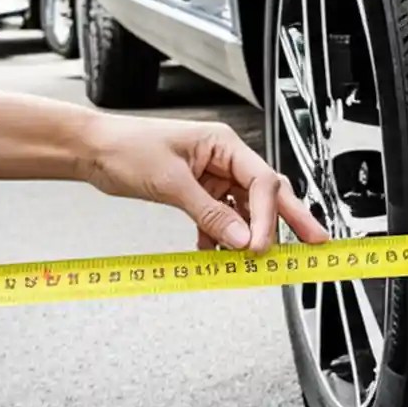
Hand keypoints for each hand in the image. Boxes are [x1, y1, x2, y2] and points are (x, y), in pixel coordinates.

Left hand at [80, 117, 327, 252]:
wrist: (93, 150)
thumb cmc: (126, 148)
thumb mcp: (172, 182)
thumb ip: (209, 213)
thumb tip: (240, 239)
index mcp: (224, 145)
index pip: (261, 182)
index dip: (267, 217)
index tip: (260, 246)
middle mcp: (223, 159)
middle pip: (265, 194)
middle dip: (288, 220)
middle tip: (314, 242)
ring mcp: (211, 176)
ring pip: (242, 211)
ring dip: (246, 236)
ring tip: (250, 261)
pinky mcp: (196, 192)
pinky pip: (219, 219)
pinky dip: (219, 238)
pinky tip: (213, 254)